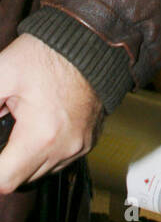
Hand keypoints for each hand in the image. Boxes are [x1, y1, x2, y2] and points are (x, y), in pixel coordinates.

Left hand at [0, 35, 104, 194]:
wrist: (91, 42)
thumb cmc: (50, 54)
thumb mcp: (2, 73)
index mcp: (41, 135)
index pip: (5, 180)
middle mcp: (65, 146)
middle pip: (22, 179)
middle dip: (6, 161)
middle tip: (5, 126)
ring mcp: (80, 145)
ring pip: (42, 171)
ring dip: (26, 158)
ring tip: (23, 124)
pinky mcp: (89, 140)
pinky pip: (61, 159)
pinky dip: (46, 150)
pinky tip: (40, 125)